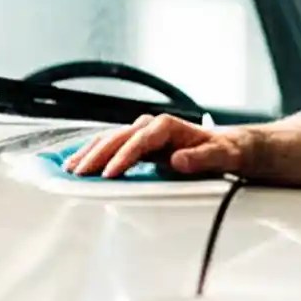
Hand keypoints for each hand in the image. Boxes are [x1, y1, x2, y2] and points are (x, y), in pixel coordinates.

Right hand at [63, 114, 251, 178]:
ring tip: (70, 169)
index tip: (109, 174)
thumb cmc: (225, 151)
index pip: (139, 141)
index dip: (123, 157)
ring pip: (109, 139)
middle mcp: (152, 126)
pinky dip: (94, 153)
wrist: (230, 146)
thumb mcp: (222, 156)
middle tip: (79, 174)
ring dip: (89, 153)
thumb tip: (178, 160)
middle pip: (118, 138)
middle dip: (97, 156)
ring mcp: (143, 133)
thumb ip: (201, 159)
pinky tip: (79, 162)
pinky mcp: (138, 143)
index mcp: (168, 126)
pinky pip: (111, 145)